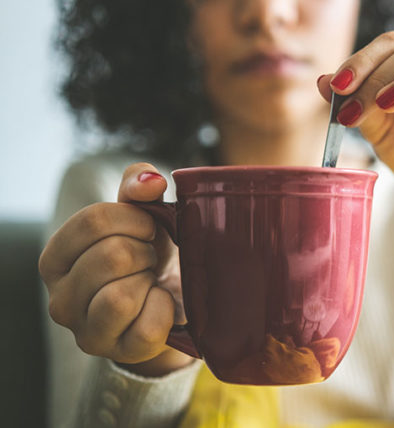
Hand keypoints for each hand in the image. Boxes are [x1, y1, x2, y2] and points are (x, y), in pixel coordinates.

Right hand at [39, 163, 193, 375]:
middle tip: (151, 260)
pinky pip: (147, 326)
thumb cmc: (150, 253)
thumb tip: (150, 181)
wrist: (172, 301)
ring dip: (150, 281)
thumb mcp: (142, 214)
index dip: (135, 218)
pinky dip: (165, 309)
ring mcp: (85, 331)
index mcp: (56, 258)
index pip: (92, 221)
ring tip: (151, 281)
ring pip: (120, 296)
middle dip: (146, 252)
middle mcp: (59, 299)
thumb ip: (139, 186)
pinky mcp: (118, 352)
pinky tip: (161, 304)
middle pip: (111, 256)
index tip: (148, 229)